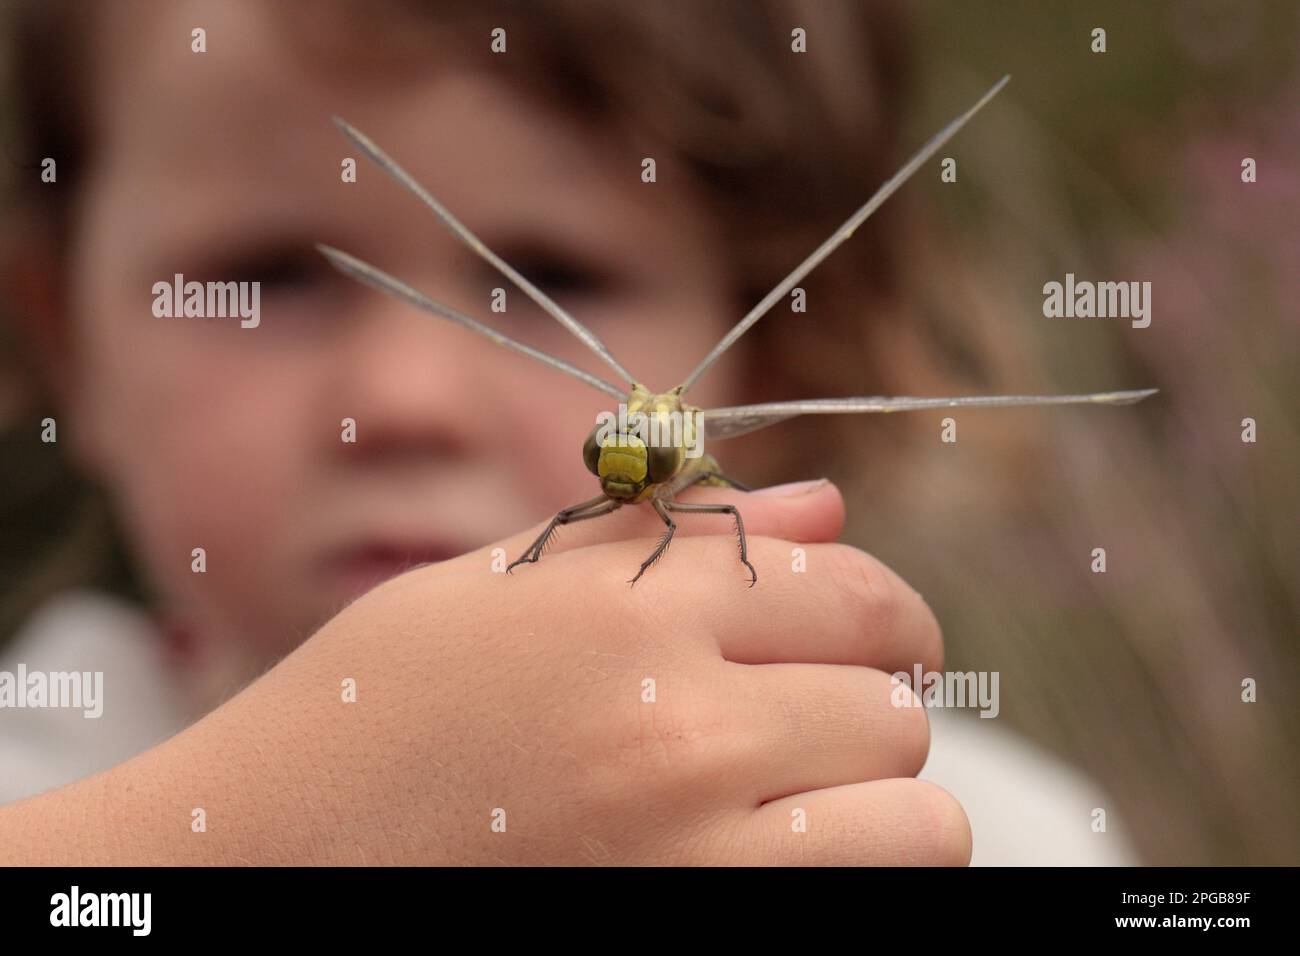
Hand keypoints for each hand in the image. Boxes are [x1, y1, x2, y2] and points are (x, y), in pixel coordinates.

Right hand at [0, 479, 968, 865]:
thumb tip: (827, 502)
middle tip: (816, 719)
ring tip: (805, 798)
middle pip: (892, 698)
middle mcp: (674, 724)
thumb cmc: (377, 711)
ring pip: (916, 810)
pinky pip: (872, 891)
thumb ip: (673, 540)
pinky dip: (856, 868)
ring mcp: (689, 849)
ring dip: (880, 798)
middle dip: (870, 700)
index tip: (876, 641)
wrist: (261, 856)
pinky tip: (780, 852)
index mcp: (628, 612)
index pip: (851, 587)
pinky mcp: (696, 930)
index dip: (884, 613)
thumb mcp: (502, 590)